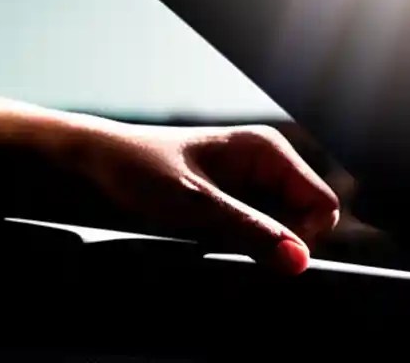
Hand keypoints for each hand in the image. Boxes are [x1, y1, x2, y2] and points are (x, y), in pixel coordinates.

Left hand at [0, 92, 340, 274]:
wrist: (88, 165)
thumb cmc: (135, 169)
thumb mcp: (193, 204)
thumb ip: (250, 230)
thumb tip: (300, 260)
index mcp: (266, 149)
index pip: (321, 205)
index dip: (300, 236)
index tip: (260, 251)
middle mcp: (261, 164)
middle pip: (302, 223)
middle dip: (273, 244)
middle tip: (223, 245)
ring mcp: (244, 185)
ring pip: (275, 233)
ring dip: (249, 247)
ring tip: (205, 239)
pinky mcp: (225, 204)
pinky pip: (249, 235)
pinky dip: (233, 246)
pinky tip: (201, 241)